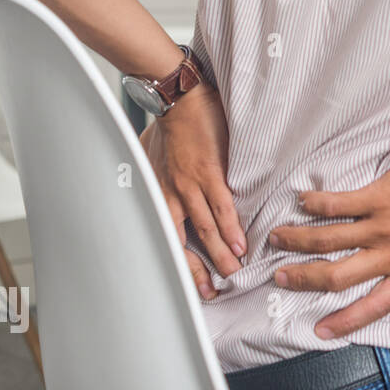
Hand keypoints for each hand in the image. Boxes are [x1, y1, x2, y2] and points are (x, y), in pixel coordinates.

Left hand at [139, 83, 246, 299]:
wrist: (179, 99)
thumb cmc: (168, 125)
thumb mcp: (148, 154)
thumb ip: (155, 176)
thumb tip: (152, 185)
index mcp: (157, 193)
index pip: (166, 237)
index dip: (179, 262)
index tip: (192, 280)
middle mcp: (170, 195)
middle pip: (183, 241)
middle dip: (198, 269)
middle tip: (212, 290)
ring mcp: (190, 186)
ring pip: (205, 230)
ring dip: (220, 254)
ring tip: (234, 271)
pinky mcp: (210, 174)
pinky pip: (221, 208)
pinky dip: (230, 228)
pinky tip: (240, 244)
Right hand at [268, 142, 389, 338]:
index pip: (374, 306)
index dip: (345, 321)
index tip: (320, 331)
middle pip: (337, 276)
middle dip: (304, 280)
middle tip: (281, 279)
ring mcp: (382, 225)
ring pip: (329, 240)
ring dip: (299, 241)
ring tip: (276, 240)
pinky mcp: (378, 196)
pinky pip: (339, 203)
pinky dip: (317, 203)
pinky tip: (300, 200)